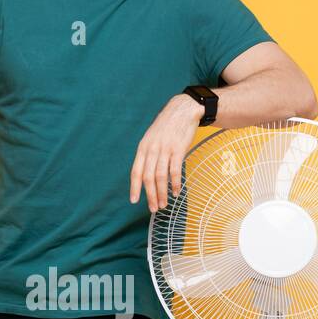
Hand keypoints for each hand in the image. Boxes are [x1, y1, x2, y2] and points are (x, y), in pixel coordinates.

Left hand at [129, 93, 205, 210]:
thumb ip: (148, 154)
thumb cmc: (167, 126)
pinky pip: (175, 170)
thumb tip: (146, 174)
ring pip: (161, 176)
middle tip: (153, 208)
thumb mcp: (152, 138)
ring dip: (162, 193)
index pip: (135, 172)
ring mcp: (165, 149)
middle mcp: (152, 150)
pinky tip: (175, 192)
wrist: (182, 110)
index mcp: (143, 148)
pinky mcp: (178, 149)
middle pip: (148, 177)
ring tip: (163, 204)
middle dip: (150, 195)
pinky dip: (175, 183)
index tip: (134, 201)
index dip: (134, 188)